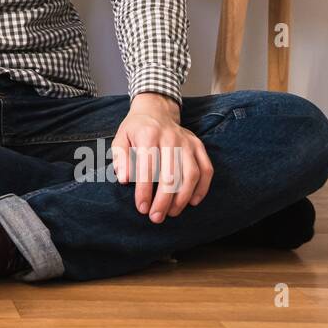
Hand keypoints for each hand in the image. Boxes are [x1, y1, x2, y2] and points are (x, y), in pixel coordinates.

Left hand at [110, 93, 212, 223]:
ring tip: (173, 213)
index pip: (147, 167)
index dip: (145, 191)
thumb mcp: (120, 138)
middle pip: (170, 174)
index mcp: (148, 135)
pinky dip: (202, 188)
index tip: (142, 208)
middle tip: (156, 217)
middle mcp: (170, 138)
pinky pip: (206, 169)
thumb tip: (124, 179)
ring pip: (191, 174)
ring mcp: (187, 142)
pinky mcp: (198, 146)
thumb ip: (120, 157)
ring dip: (183, 197)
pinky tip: (193, 202)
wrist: (155, 110)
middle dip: (163, 200)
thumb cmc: (136, 129)